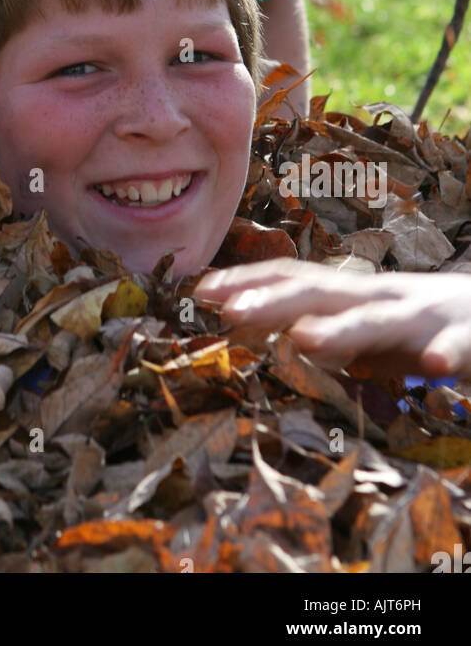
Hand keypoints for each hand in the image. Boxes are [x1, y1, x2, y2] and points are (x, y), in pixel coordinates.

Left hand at [196, 259, 470, 377]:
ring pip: (380, 319)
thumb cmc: (426, 324)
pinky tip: (433, 366)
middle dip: (273, 300)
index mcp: (356, 295)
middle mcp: (384, 297)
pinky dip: (446, 353)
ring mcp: (426, 316)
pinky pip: (458, 346)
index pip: (295, 279)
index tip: (201, 292)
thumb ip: (330, 334)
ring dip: (342, 328)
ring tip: (303, 339)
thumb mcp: (370, 328)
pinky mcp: (468, 337)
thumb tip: (274, 340)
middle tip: (227, 311)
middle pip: (323, 293)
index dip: (250, 282)